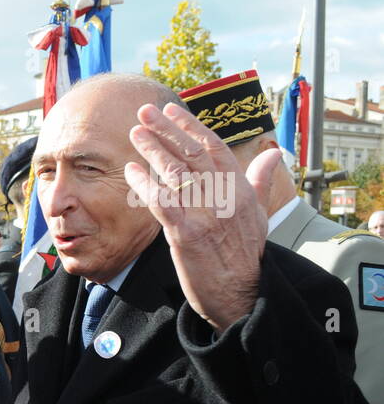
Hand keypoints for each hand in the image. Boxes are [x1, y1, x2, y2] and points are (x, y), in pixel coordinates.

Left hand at [124, 103, 281, 331]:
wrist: (243, 294)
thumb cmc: (247, 255)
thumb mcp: (260, 214)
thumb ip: (260, 181)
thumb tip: (272, 152)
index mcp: (242, 189)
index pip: (214, 148)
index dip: (192, 126)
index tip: (173, 109)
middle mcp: (225, 197)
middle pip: (191, 154)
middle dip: (167, 129)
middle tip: (145, 111)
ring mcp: (206, 214)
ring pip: (176, 173)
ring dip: (153, 149)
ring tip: (136, 132)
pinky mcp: (187, 234)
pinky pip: (162, 202)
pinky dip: (145, 184)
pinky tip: (131, 169)